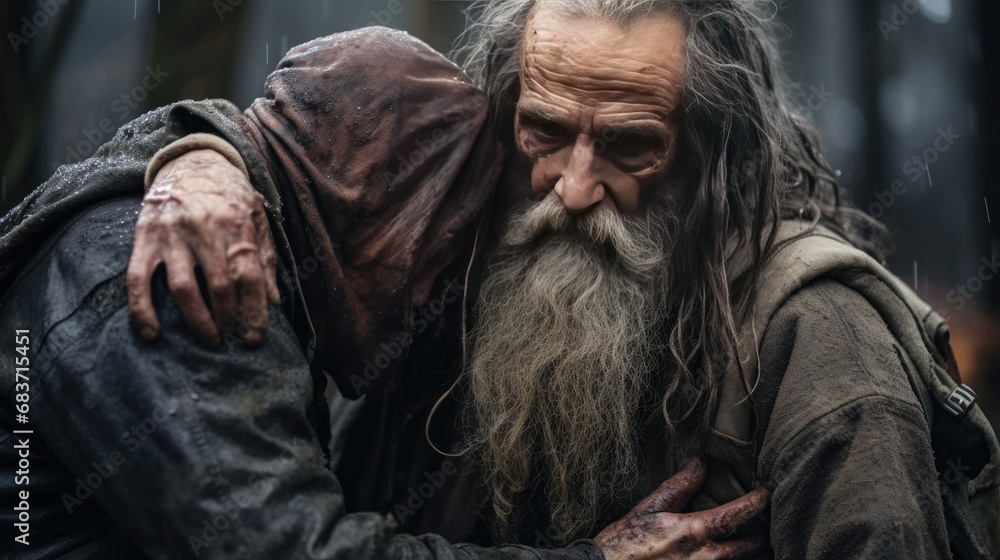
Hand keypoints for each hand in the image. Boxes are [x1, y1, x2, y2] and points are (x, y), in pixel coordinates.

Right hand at [127, 149, 279, 346]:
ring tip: (209, 339)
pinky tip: (153, 334)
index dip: (254, 311)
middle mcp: (203, 229)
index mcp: (235, 224)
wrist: (189, 161)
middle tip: (233, 338)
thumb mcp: (257, 216)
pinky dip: (143, 311)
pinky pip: (138, 280)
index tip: (255, 336)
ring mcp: (171, 234)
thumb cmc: (229, 194)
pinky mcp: (144, 238)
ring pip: (184, 288)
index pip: (248, 277)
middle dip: (229, 320)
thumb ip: (266, 257)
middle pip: (220, 286)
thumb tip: (275, 300)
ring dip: (197, 321)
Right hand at [595, 459, 768, 559]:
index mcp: (694, 532)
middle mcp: (706, 558)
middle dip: (760, 531)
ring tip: (750, 535)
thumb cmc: (625, 541)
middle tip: (761, 517)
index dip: (757, 502)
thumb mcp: (650, 507)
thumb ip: (679, 486)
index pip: (738, 515)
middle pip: (753, 545)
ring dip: (750, 550)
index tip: (765, 491)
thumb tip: (701, 462)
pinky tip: (728, 552)